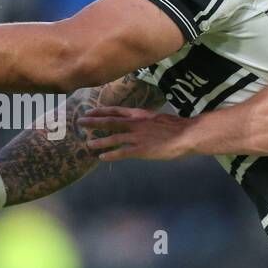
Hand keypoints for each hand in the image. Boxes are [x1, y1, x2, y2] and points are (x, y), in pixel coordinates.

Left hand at [78, 107, 194, 160]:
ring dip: (99, 141)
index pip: (116, 110)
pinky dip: (110, 155)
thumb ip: (146, 120)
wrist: (188, 134)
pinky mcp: (141, 150)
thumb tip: (140, 122)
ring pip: (113, 138)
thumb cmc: (177, 127)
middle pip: (110, 122)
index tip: (89, 111)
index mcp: (140, 114)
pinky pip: (122, 153)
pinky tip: (102, 157)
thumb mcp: (158, 118)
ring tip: (87, 144)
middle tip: (80, 122)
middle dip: (93, 122)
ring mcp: (138, 137)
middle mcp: (136, 124)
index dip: (101, 111)